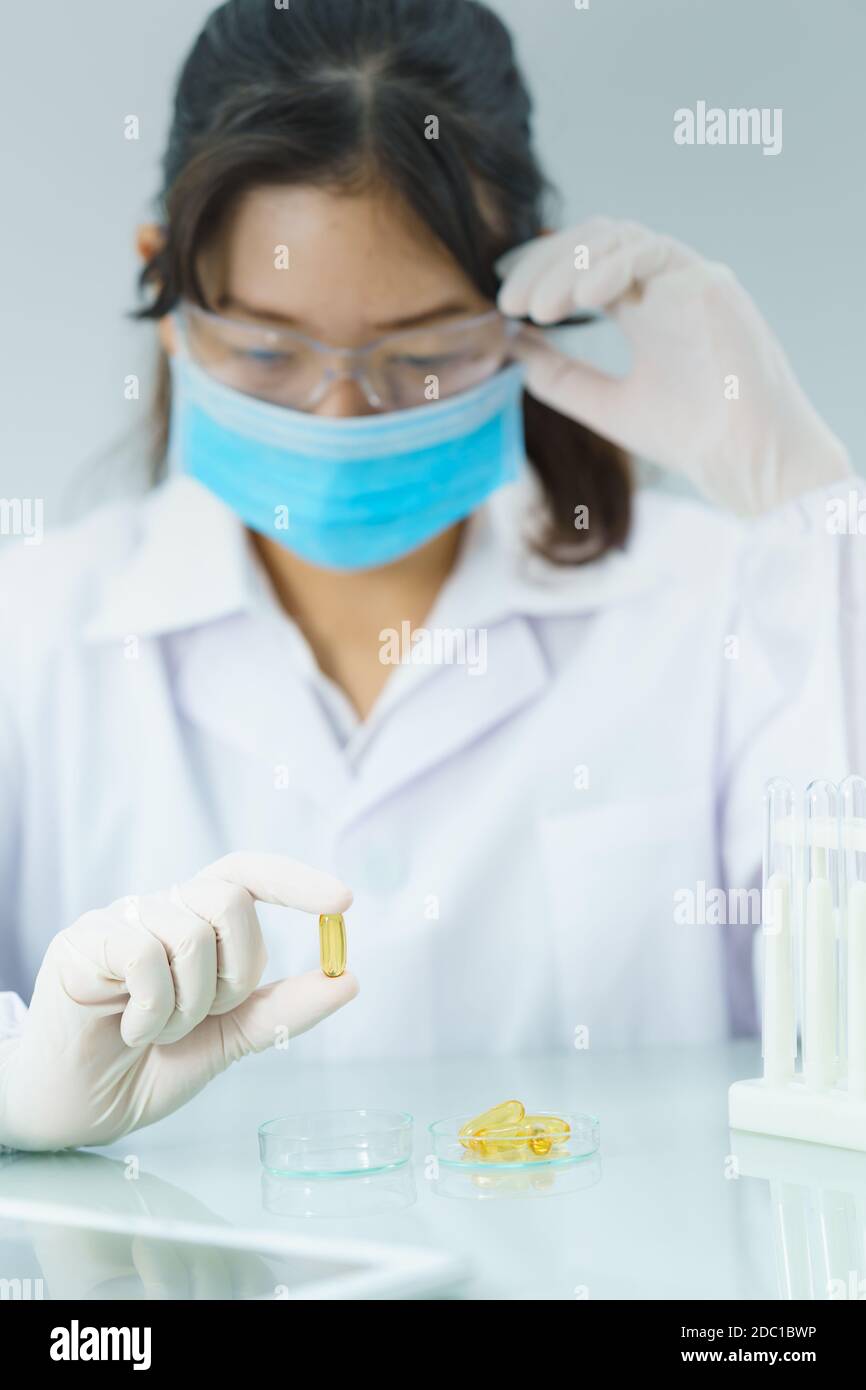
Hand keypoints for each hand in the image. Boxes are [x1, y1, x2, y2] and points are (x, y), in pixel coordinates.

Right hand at [0, 853, 355, 1150]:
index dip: (295, 880)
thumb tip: (347, 979)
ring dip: (188, 1004)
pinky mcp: (84, 942)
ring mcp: (119, 920)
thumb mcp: (228, 1039)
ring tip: (157, 1031)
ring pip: (189, 932)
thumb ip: (282, 1008)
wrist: (78, 1110)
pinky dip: (151, 1010)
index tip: (343, 902)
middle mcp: (160, 909)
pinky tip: (127, 1029)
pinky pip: (144, 955)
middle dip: (237, 970)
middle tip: (207, 1015)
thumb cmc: (146, 1067)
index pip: (249, 874)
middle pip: (229, 898)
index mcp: (197, 922)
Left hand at [496, 218, 850, 513]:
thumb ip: (558, 376)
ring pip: (618, 238)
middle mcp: (664, 286)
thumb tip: (510, 346)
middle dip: (546, 263)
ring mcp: (687, 279)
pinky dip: (610, 267)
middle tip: (510, 300)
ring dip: (569, 265)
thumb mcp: (604, 404)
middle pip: (594, 242)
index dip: (541, 269)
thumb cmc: (690, 436)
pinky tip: (581, 298)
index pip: (583, 266)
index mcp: (642, 309)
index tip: (505, 296)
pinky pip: (651, 251)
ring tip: (537, 308)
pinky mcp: (708, 282)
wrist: (744, 459)